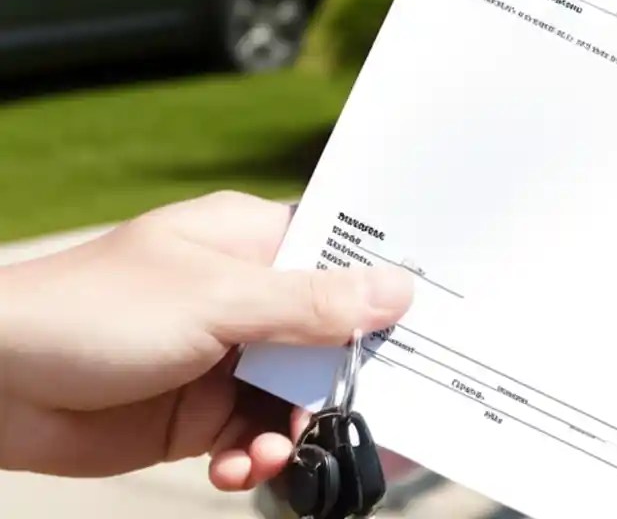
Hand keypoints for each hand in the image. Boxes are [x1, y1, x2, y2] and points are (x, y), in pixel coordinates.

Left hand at [0, 192, 413, 490]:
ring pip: (299, 396)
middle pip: (331, 337)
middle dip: (343, 380)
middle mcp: (248, 297)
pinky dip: (258, 458)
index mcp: (253, 242)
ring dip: (296, 430)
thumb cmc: (96, 311)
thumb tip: (399, 289)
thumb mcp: (217, 301)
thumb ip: (311, 303)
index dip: (385, 293)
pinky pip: (258, 436)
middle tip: (359, 412)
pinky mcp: (203, 412)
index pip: (343, 259)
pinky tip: (240, 469)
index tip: (425, 331)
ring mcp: (228, 356)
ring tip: (276, 449)